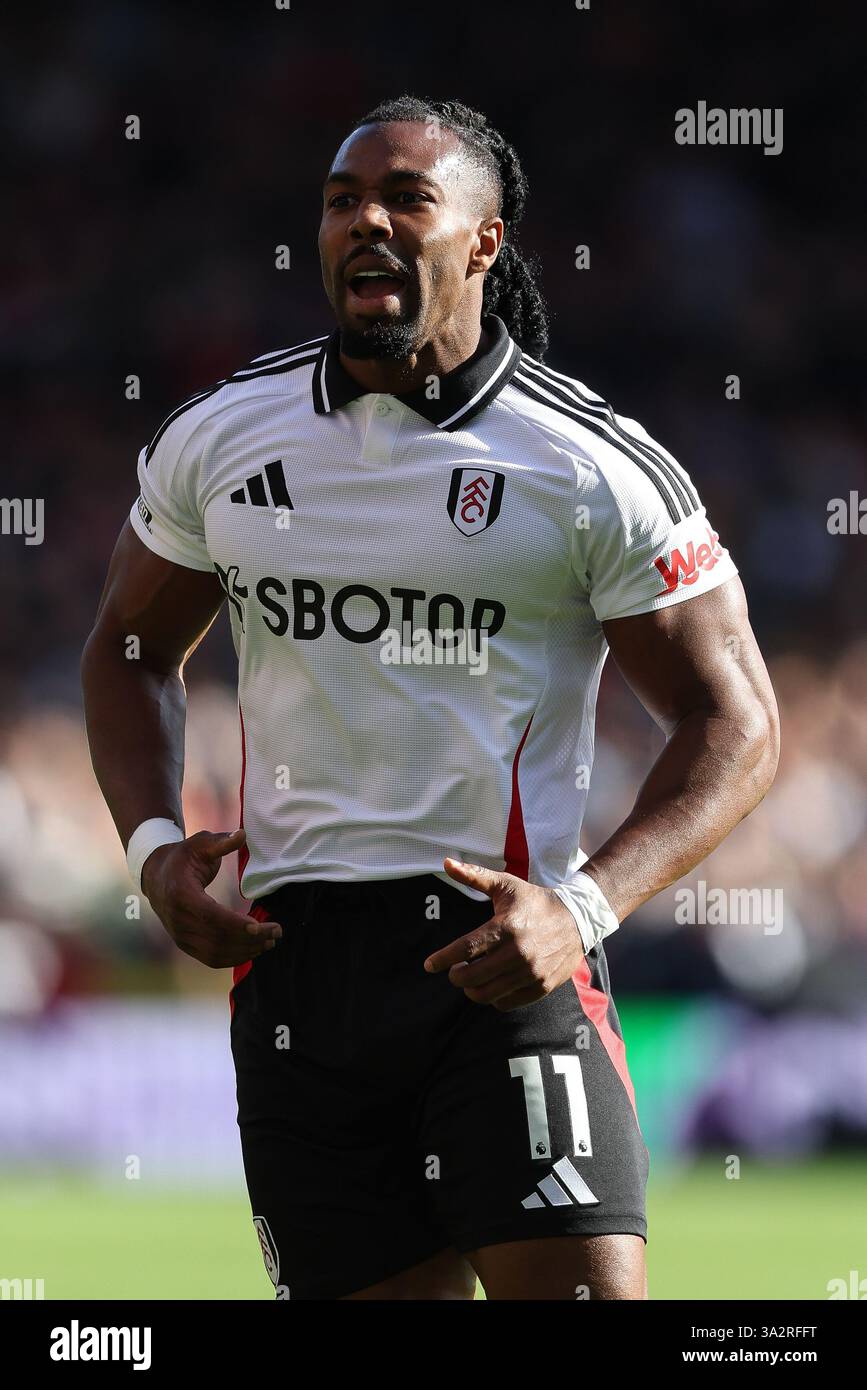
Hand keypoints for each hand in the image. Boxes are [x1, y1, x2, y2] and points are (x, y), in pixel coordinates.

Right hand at [140, 826, 282, 967]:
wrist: (156, 876)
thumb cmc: (182, 858)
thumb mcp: (199, 844)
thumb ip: (221, 841)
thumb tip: (243, 834)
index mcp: (181, 894)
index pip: (210, 916)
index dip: (235, 924)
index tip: (260, 927)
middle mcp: (178, 920)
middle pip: (217, 938)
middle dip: (250, 939)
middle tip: (276, 933)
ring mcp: (180, 936)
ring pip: (215, 953)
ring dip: (246, 951)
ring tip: (270, 942)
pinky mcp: (185, 945)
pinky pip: (211, 958)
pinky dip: (234, 958)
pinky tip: (254, 950)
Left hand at [423, 858, 584, 1009]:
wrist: (577, 919)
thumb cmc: (534, 901)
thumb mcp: (506, 885)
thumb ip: (474, 876)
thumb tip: (446, 862)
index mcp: (506, 927)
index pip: (466, 948)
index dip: (442, 959)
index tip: (429, 964)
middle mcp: (518, 952)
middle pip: (472, 977)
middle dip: (455, 976)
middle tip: (454, 970)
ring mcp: (531, 972)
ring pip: (487, 994)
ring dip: (471, 990)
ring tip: (471, 978)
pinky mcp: (541, 986)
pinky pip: (506, 1003)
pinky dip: (493, 998)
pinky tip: (492, 985)